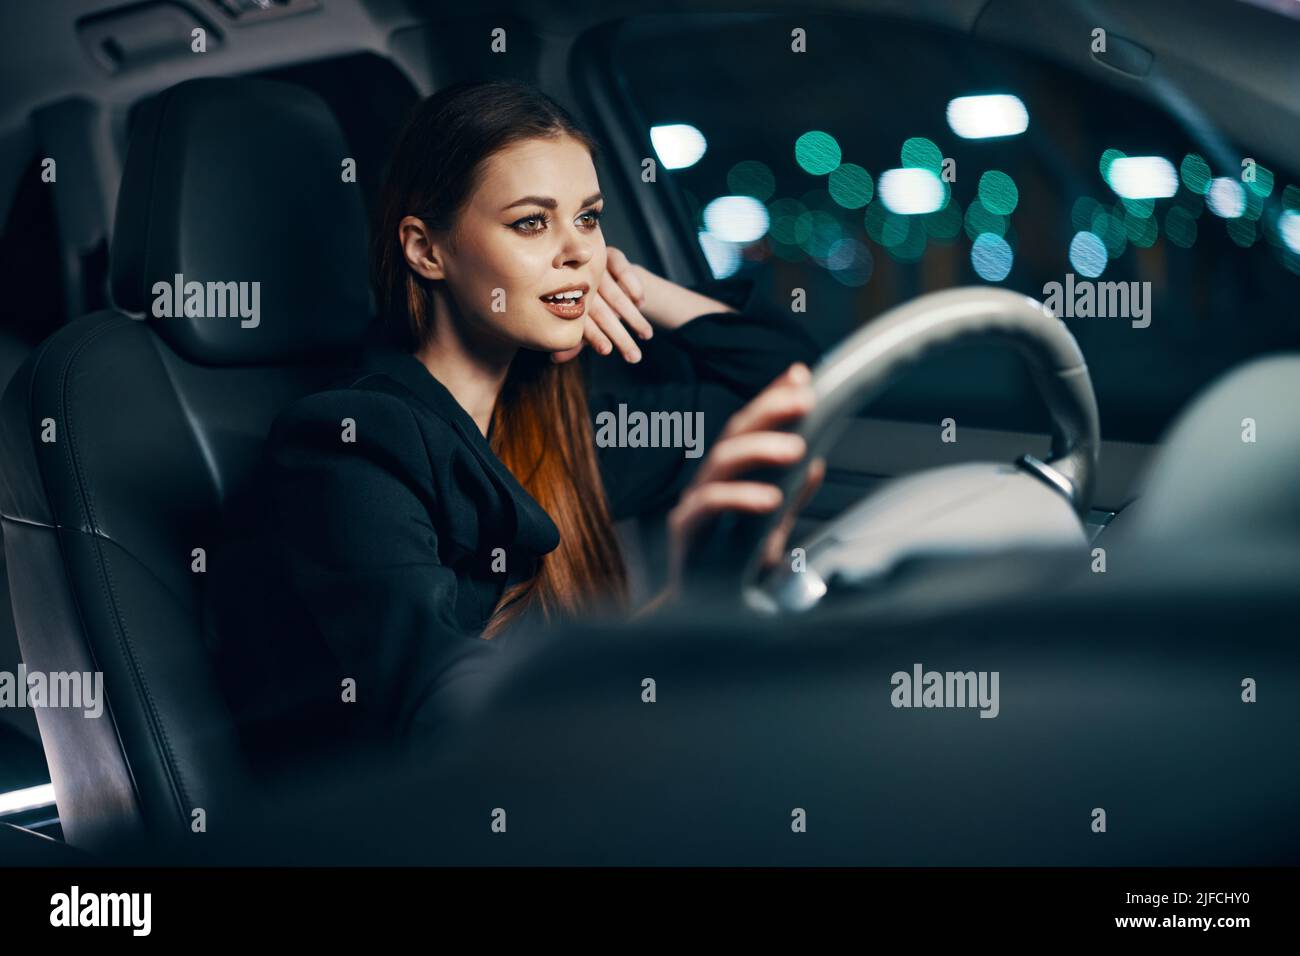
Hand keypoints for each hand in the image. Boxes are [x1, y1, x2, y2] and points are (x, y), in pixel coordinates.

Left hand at [551, 247, 653, 363]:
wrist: (610, 277)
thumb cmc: (592, 305)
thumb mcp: (587, 323)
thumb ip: (575, 341)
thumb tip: (555, 359)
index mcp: (567, 300)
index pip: (582, 322)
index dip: (595, 338)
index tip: (607, 351)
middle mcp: (579, 283)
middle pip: (601, 313)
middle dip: (619, 336)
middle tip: (634, 357)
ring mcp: (596, 269)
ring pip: (615, 295)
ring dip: (633, 317)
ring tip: (646, 335)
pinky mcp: (612, 256)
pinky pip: (623, 270)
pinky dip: (634, 287)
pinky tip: (641, 304)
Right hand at [663, 362, 825, 594]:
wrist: (701, 617)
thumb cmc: (731, 572)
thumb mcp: (770, 530)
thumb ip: (789, 496)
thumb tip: (815, 462)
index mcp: (730, 477)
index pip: (751, 427)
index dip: (773, 399)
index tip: (802, 375)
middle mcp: (710, 482)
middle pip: (735, 432)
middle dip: (770, 410)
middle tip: (806, 400)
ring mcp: (694, 504)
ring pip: (722, 461)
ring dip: (759, 448)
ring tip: (796, 450)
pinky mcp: (685, 532)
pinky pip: (708, 505)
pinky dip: (739, 498)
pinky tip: (770, 500)